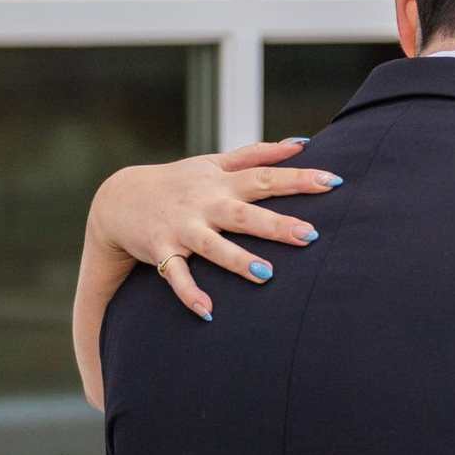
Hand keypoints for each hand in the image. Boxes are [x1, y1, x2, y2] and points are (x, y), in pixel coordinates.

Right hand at [88, 139, 344, 318]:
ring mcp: (182, 228)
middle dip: (277, 224)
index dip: (299, 179)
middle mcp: (205, 204)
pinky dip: (190, 293)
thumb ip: (258, 154)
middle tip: (312, 235)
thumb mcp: (215, 162)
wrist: (120, 199)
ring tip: (267, 275)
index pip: (266, 178)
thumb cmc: (181, 182)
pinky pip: (176, 275)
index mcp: (223, 183)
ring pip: (212, 245)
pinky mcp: (161, 250)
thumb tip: (302, 143)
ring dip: (237, 260)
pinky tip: (208, 310)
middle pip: (245, 214)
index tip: (334, 182)